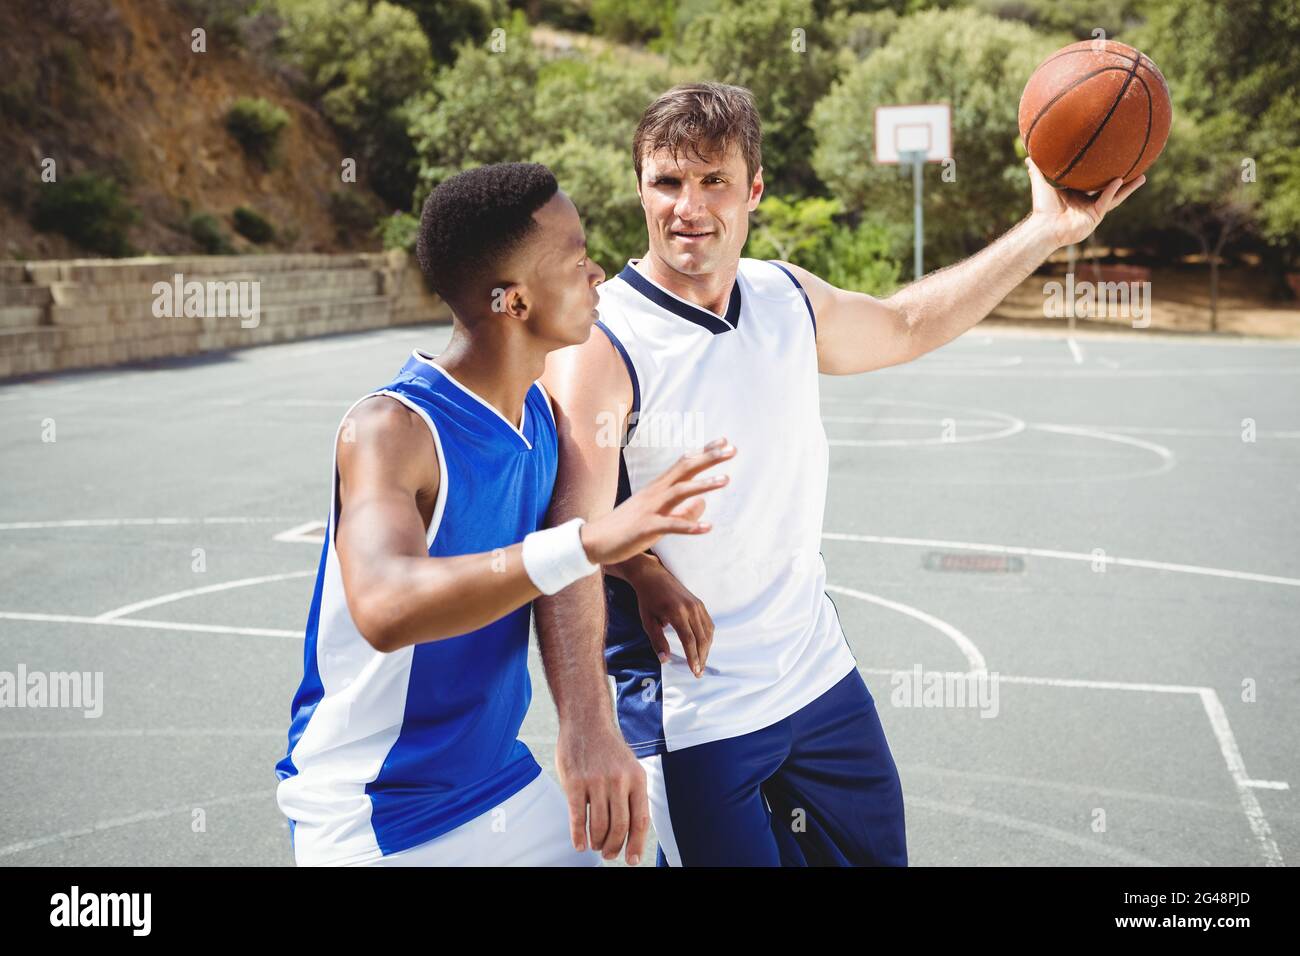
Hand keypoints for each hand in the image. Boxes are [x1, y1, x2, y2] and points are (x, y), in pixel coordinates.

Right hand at [556, 719, 649, 864]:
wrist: (586, 720)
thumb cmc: (607, 748)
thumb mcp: (629, 767)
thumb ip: (632, 794)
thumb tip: (633, 830)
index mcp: (637, 778)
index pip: (640, 820)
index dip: (637, 844)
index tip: (632, 860)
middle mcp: (619, 780)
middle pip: (620, 826)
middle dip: (614, 846)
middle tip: (609, 853)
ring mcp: (596, 781)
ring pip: (599, 825)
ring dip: (597, 842)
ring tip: (595, 845)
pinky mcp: (574, 782)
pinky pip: (578, 817)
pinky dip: (578, 835)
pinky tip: (579, 843)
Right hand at [580, 438, 735, 565]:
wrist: (594, 541)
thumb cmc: (626, 528)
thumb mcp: (657, 516)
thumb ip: (681, 510)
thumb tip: (703, 504)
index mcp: (657, 488)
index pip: (684, 464)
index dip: (704, 452)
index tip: (725, 442)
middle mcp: (655, 493)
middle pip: (685, 469)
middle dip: (709, 458)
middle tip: (733, 450)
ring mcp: (650, 509)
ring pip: (680, 492)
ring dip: (704, 485)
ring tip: (727, 480)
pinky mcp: (646, 528)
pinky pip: (671, 526)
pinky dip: (690, 526)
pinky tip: (708, 528)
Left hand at [623, 554, 714, 677]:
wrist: (653, 576)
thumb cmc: (647, 599)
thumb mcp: (647, 621)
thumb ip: (657, 641)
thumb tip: (664, 660)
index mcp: (677, 613)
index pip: (689, 640)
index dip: (693, 657)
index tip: (694, 671)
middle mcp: (691, 608)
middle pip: (702, 638)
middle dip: (701, 657)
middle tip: (698, 672)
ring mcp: (697, 605)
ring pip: (708, 632)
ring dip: (706, 649)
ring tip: (701, 663)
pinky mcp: (699, 603)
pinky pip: (708, 624)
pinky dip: (707, 638)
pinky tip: (703, 647)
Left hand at [1026, 158, 1145, 249]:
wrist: (1043, 227)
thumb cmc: (1041, 208)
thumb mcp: (1041, 185)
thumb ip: (1036, 171)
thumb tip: (1028, 156)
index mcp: (1076, 195)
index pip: (1093, 182)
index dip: (1103, 172)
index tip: (1112, 159)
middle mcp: (1086, 203)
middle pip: (1109, 188)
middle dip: (1124, 179)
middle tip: (1137, 167)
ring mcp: (1092, 211)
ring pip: (1115, 196)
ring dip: (1128, 188)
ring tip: (1142, 177)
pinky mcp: (1095, 218)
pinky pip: (1106, 202)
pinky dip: (1112, 192)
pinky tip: (1119, 180)